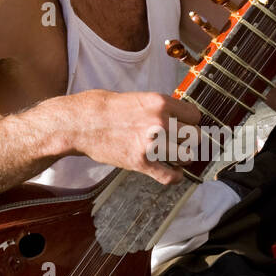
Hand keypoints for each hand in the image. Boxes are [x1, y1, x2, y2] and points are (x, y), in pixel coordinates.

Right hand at [66, 89, 202, 185]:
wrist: (80, 123)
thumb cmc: (103, 108)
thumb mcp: (136, 98)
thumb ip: (157, 108)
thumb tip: (174, 116)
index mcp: (160, 103)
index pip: (195, 116)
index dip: (191, 122)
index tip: (186, 126)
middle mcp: (160, 123)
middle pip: (195, 137)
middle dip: (190, 140)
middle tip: (181, 142)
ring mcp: (152, 144)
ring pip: (186, 157)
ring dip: (182, 158)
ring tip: (176, 156)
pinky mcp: (141, 163)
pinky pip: (169, 176)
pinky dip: (175, 177)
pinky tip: (174, 173)